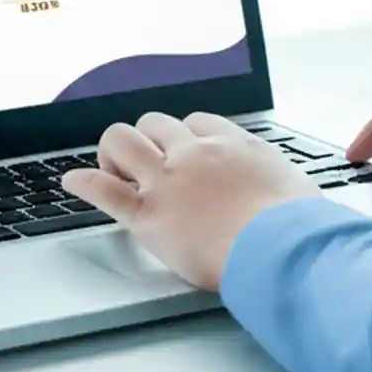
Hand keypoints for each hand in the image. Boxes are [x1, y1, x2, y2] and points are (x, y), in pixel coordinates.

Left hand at [62, 112, 319, 290]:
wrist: (283, 249)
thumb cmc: (299, 229)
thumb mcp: (298, 191)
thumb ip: (278, 185)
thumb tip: (292, 199)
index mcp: (233, 145)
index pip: (197, 122)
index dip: (184, 136)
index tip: (181, 149)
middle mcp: (195, 154)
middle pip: (155, 123)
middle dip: (147, 139)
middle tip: (146, 163)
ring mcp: (167, 180)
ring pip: (122, 141)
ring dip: (114, 152)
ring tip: (115, 169)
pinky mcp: (147, 213)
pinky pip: (102, 189)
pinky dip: (82, 182)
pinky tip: (71, 181)